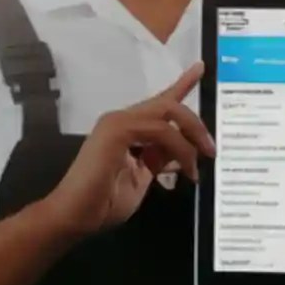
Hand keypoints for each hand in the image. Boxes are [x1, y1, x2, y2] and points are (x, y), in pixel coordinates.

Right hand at [41, 62, 213, 237]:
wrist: (73, 215)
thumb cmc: (102, 204)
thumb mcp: (140, 180)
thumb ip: (157, 161)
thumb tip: (178, 152)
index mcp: (126, 129)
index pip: (159, 104)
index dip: (181, 85)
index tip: (199, 69)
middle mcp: (122, 119)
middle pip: (169, 105)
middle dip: (195, 124)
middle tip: (210, 149)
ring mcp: (118, 121)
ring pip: (168, 113)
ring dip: (190, 139)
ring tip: (197, 167)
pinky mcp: (117, 129)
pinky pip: (160, 130)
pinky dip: (177, 147)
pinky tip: (184, 167)